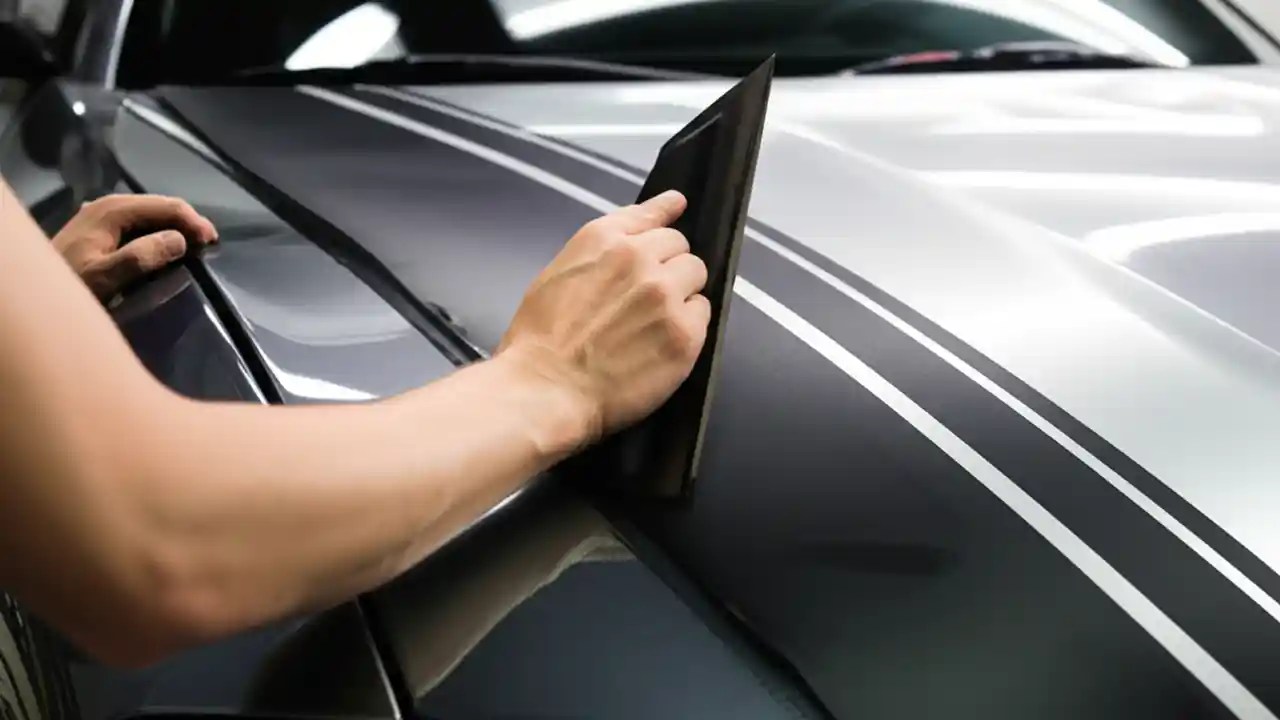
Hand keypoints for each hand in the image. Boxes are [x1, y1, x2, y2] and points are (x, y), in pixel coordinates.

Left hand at [53, 195, 218, 300]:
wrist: (33, 294)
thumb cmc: (69, 287)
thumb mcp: (104, 277)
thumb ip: (141, 258)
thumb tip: (180, 241)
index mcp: (113, 210)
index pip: (167, 206)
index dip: (195, 222)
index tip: (213, 245)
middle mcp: (110, 206)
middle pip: (162, 207)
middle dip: (189, 225)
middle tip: (209, 250)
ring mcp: (104, 216)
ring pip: (153, 216)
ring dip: (176, 231)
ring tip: (194, 252)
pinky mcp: (102, 230)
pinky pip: (141, 226)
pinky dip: (160, 236)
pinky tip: (168, 252)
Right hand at [497, 190, 710, 443]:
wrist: (545, 389)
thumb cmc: (539, 342)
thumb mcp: (557, 275)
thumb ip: (599, 251)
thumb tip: (632, 236)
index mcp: (603, 240)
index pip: (650, 214)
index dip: (665, 213)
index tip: (677, 206)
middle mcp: (639, 258)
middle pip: (679, 246)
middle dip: (667, 266)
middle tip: (647, 298)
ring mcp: (666, 294)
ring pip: (695, 275)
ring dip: (682, 292)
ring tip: (653, 322)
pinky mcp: (685, 332)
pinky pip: (703, 314)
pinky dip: (688, 326)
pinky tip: (660, 344)